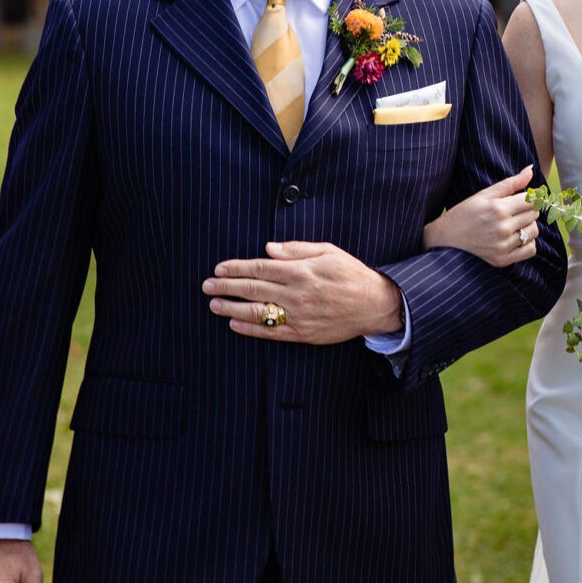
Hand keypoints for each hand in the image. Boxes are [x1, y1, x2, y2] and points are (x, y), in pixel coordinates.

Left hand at [203, 241, 402, 343]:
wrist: (374, 305)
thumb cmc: (351, 274)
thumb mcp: (328, 252)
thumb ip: (297, 249)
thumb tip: (269, 249)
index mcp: (301, 271)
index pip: (259, 267)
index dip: (236, 268)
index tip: (219, 268)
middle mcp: (296, 294)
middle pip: (252, 289)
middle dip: (226, 287)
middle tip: (207, 286)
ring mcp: (298, 315)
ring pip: (257, 312)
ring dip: (231, 309)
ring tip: (214, 305)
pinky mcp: (302, 333)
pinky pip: (270, 332)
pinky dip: (250, 329)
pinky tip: (234, 325)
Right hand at [422, 166, 538, 267]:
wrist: (444, 240)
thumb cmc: (463, 214)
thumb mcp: (484, 195)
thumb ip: (510, 183)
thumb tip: (530, 170)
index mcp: (498, 208)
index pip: (531, 201)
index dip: (530, 198)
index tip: (523, 199)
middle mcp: (502, 228)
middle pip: (533, 215)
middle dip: (528, 211)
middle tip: (515, 211)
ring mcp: (503, 246)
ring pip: (534, 232)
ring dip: (528, 226)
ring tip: (514, 224)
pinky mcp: (502, 260)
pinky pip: (530, 250)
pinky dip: (528, 243)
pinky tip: (516, 238)